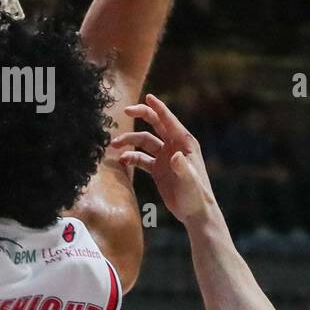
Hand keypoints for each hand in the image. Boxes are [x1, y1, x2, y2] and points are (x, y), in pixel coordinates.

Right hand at [111, 94, 217, 225]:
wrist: (195, 213)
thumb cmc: (196, 196)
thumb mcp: (189, 181)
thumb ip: (182, 167)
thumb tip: (174, 155)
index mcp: (184, 143)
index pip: (169, 120)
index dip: (158, 108)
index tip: (147, 96)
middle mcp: (174, 146)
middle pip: (155, 124)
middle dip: (141, 115)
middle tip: (125, 111)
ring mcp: (165, 157)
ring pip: (144, 141)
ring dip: (129, 141)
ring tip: (113, 145)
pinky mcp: (158, 169)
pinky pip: (141, 158)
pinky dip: (131, 157)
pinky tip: (121, 160)